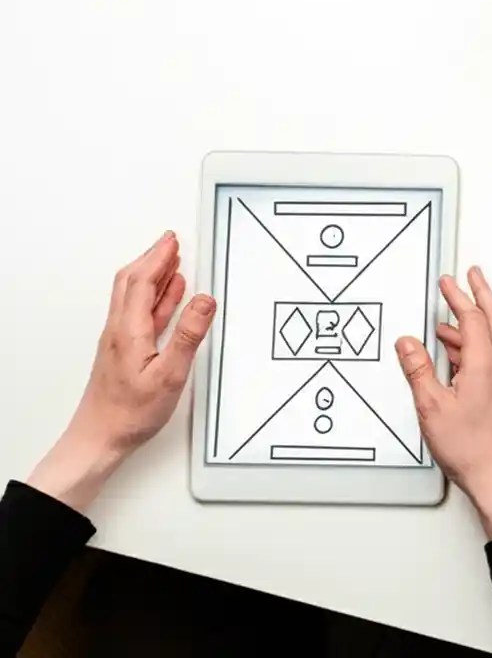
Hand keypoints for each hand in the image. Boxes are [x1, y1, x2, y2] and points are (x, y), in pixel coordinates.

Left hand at [27, 232, 216, 511]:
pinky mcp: (124, 351)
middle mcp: (120, 329)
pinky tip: (168, 300)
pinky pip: (139, 313)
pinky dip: (155, 298)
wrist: (100, 437)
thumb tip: (204, 300)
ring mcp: (120, 339)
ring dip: (152, 276)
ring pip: (134, 296)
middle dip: (152, 259)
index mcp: (129, 329)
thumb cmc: (130, 412)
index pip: (142, 282)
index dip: (158, 258)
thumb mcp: (169, 374)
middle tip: (170, 243)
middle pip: (131, 282)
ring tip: (172, 263)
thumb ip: (188, 334)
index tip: (172, 241)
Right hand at [395, 267, 491, 539]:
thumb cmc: (471, 448)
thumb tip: (408, 343)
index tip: (448, 281)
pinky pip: (488, 357)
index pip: (472, 318)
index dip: (458, 296)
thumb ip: (419, 371)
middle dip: (481, 294)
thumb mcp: (432, 407)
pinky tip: (454, 354)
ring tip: (447, 319)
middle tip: (472, 275)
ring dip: (473, 322)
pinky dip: (472, 345)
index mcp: (484, 364)